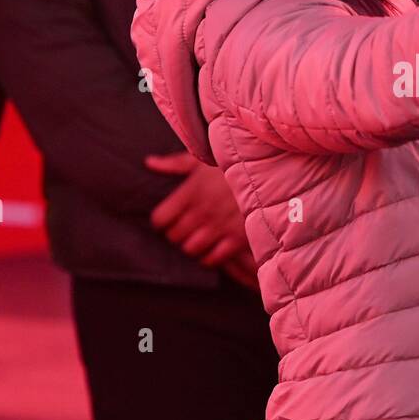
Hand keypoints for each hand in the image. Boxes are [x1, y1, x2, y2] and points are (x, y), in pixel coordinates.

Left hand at [146, 152, 258, 287]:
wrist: (269, 176)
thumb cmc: (231, 167)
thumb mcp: (202, 160)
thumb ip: (174, 164)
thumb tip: (149, 163)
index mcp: (191, 192)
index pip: (159, 219)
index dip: (162, 221)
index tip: (170, 218)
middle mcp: (202, 212)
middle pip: (174, 237)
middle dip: (178, 234)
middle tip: (188, 228)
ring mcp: (219, 227)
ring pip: (191, 249)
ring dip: (194, 246)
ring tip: (201, 238)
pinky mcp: (236, 239)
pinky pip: (212, 259)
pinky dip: (211, 257)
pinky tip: (215, 247)